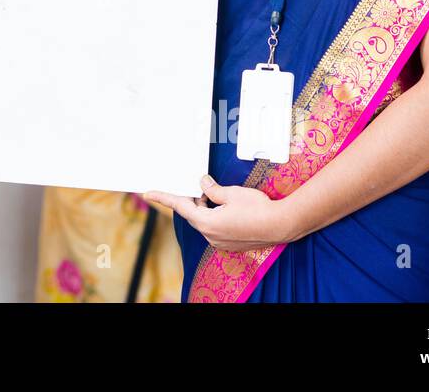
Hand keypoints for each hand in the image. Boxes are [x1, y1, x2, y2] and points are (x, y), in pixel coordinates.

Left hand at [143, 175, 294, 252]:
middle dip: (195, 200)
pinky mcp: (230, 244)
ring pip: (205, 221)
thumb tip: (202, 183)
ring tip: (221, 196)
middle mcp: (211, 236)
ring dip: (207, 208)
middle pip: (194, 214)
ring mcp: (220, 242)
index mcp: (207, 222)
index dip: (163, 197)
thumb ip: (212, 189)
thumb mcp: (231, 193)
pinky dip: (216, 217)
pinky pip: (216, 228)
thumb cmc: (257, 208)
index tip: (148, 193)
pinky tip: (229, 209)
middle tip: (202, 187)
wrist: (281, 225)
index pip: (180, 206)